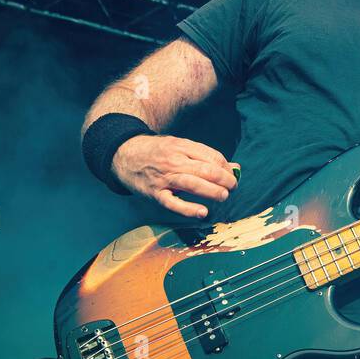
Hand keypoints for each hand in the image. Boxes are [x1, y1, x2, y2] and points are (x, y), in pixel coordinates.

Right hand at [112, 135, 238, 218]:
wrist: (124, 154)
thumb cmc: (157, 152)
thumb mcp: (180, 146)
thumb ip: (205, 156)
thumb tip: (235, 168)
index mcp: (182, 146)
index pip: (212, 156)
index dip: (226, 167)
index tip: (232, 175)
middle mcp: (174, 160)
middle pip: (206, 170)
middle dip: (224, 180)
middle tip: (233, 187)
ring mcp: (164, 177)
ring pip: (193, 184)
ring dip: (213, 191)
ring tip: (224, 196)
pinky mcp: (155, 193)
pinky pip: (173, 203)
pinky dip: (188, 209)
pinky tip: (202, 212)